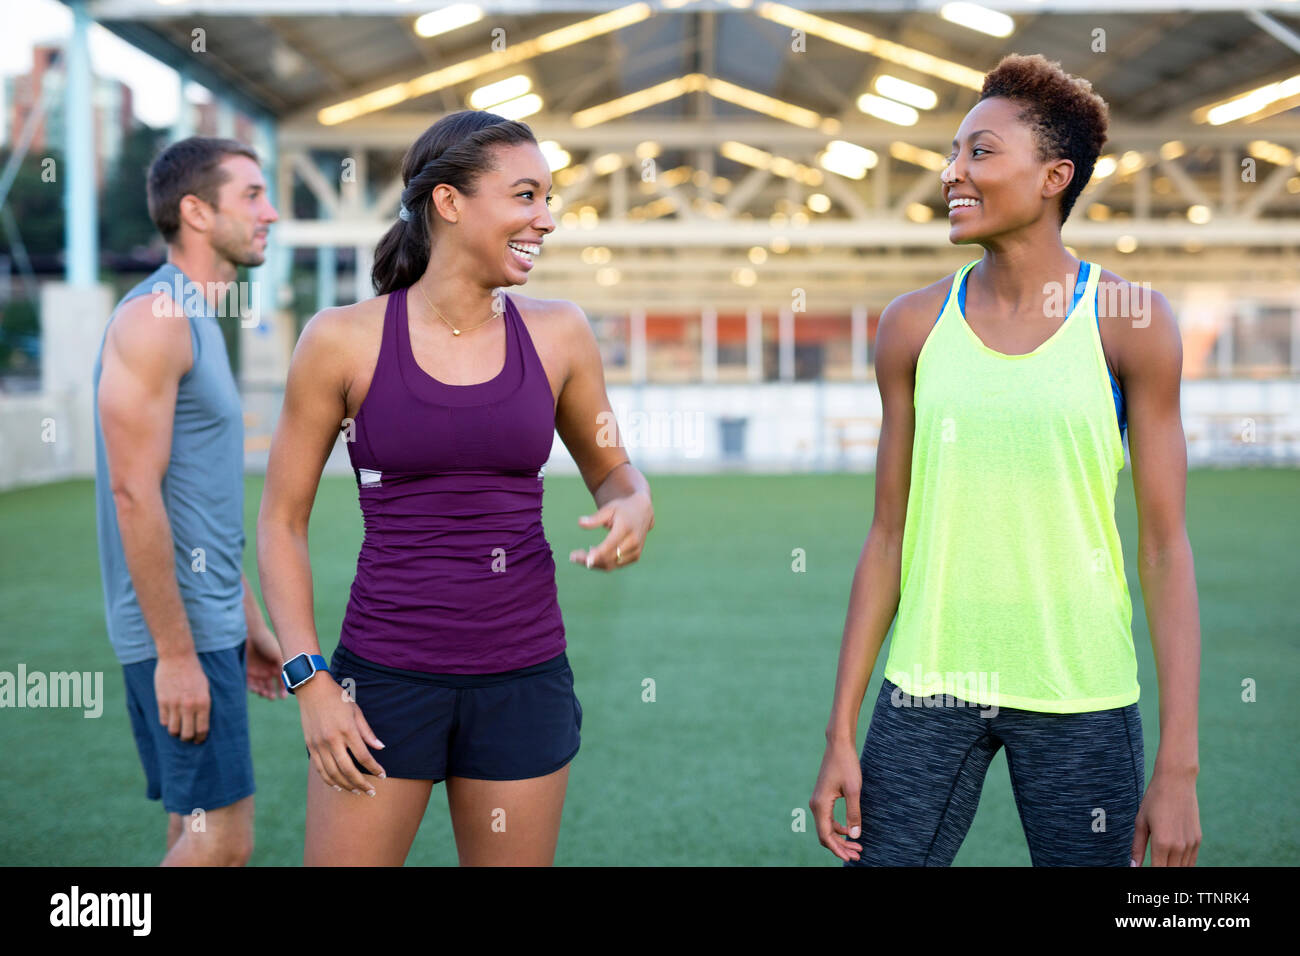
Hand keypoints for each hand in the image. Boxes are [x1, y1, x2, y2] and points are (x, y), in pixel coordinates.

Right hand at [155, 652, 210, 743]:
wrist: (177, 657)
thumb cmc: (194, 672)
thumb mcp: (205, 688)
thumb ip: (203, 705)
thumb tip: (201, 722)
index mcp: (203, 702)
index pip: (202, 729)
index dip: (200, 738)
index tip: (198, 740)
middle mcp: (189, 706)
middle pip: (187, 734)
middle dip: (188, 738)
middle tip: (187, 737)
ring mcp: (174, 704)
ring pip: (173, 730)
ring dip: (176, 732)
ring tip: (178, 730)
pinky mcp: (161, 701)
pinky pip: (163, 720)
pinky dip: (167, 722)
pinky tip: (170, 719)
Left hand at [246, 626, 286, 699]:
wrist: (251, 634)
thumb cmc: (267, 643)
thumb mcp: (279, 655)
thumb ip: (284, 668)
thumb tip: (291, 681)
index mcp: (276, 667)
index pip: (281, 682)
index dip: (283, 690)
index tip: (283, 697)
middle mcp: (267, 671)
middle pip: (270, 687)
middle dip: (271, 694)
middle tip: (272, 697)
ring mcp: (256, 672)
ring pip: (260, 687)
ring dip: (263, 692)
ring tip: (264, 693)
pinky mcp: (246, 672)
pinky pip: (250, 685)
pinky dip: (254, 689)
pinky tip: (258, 690)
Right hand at [296, 673, 386, 795]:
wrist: (312, 689)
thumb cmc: (338, 698)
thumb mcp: (357, 711)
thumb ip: (368, 732)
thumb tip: (380, 748)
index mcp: (347, 730)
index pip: (363, 756)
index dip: (374, 768)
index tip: (383, 775)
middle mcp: (332, 740)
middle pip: (348, 770)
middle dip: (361, 784)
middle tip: (371, 792)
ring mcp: (319, 744)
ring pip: (333, 773)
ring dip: (346, 785)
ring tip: (357, 792)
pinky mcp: (310, 746)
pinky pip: (320, 769)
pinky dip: (329, 780)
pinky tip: (339, 786)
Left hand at [569, 491, 653, 570]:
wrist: (643, 511)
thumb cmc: (622, 509)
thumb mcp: (609, 509)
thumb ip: (595, 518)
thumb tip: (580, 523)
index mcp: (625, 529)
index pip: (609, 545)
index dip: (595, 555)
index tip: (581, 559)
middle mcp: (633, 542)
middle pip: (608, 558)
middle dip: (588, 560)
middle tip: (573, 556)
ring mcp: (635, 551)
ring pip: (611, 565)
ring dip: (594, 563)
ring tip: (581, 554)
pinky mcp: (635, 557)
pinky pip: (616, 565)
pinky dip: (603, 563)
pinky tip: (594, 553)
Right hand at [810, 738, 864, 861]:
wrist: (838, 745)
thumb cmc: (846, 765)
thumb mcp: (854, 790)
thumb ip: (854, 813)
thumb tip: (854, 835)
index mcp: (820, 805)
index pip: (825, 835)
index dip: (838, 849)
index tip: (851, 857)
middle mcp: (815, 805)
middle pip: (825, 834)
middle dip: (840, 847)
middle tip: (858, 854)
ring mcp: (818, 801)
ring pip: (826, 828)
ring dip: (840, 838)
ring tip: (857, 845)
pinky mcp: (822, 798)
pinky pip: (827, 819)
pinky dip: (837, 828)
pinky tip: (849, 830)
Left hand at [1130, 766, 1199, 865]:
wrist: (1177, 782)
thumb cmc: (1154, 800)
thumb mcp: (1140, 822)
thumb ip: (1137, 847)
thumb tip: (1132, 867)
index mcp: (1161, 843)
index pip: (1158, 871)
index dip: (1150, 874)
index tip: (1143, 872)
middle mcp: (1179, 846)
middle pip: (1171, 872)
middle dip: (1161, 872)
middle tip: (1153, 866)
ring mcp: (1190, 844)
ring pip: (1183, 869)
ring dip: (1173, 870)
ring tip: (1162, 864)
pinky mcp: (1197, 840)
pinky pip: (1191, 861)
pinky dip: (1183, 865)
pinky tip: (1173, 862)